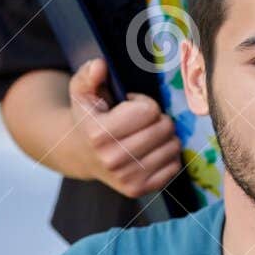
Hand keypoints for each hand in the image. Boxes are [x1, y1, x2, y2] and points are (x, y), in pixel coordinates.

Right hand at [68, 59, 181, 199]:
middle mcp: (112, 160)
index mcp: (99, 134)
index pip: (149, 111)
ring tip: (145, 134)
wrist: (80, 154)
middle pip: (164, 128)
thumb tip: (100, 65)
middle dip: (157, 118)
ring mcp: (126, 178)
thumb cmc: (88, 118)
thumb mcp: (82, 92)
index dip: (143, 102)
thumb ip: (89, 75)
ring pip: (173, 146)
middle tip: (141, 120)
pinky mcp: (138, 190)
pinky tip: (150, 150)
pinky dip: (167, 155)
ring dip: (164, 136)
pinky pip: (174, 166)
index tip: (130, 106)